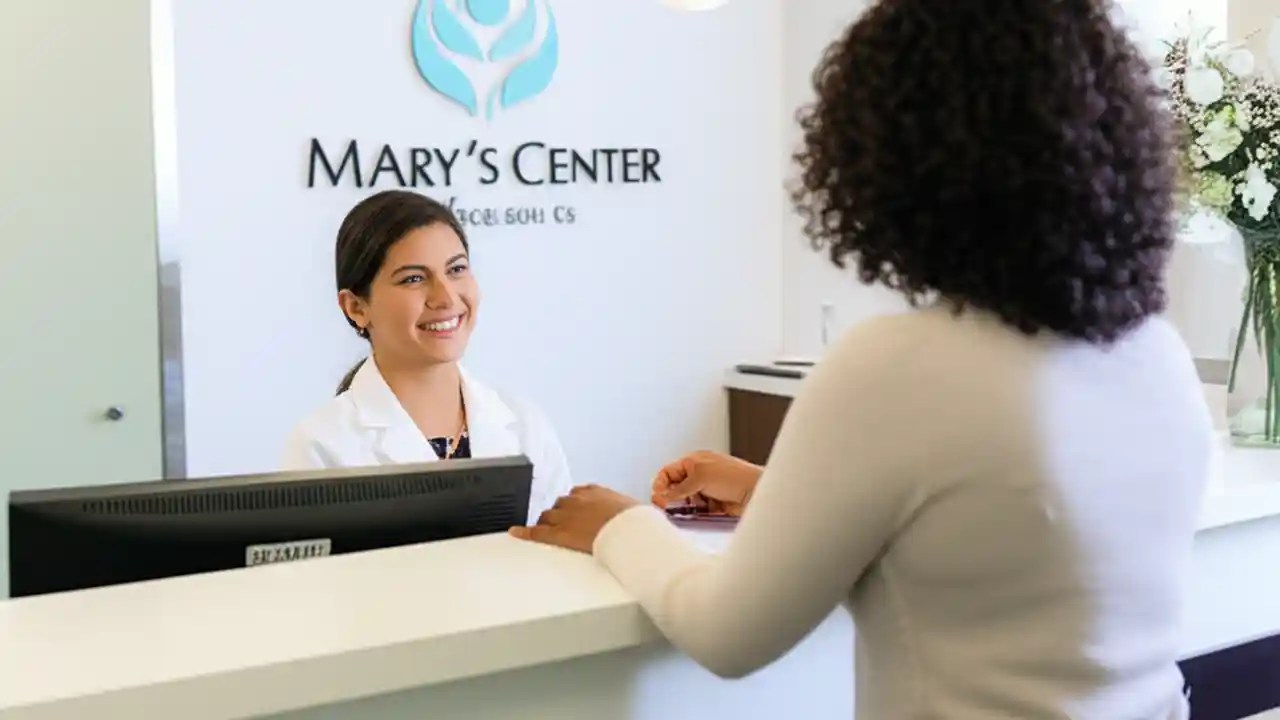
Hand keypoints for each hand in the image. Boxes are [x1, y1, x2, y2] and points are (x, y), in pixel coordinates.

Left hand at [509, 484, 641, 553]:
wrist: (629, 532)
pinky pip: (537, 532)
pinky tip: (515, 533)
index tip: (576, 509)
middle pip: (560, 504)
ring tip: (547, 531)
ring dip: (547, 522)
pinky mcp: (559, 534)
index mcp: (595, 492)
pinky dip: (524, 532)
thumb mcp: (636, 510)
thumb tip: (644, 518)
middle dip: (559, 513)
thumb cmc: (637, 523)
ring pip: (548, 516)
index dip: (575, 503)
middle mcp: (578, 500)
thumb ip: (630, 511)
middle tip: (562, 524)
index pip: (578, 494)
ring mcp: (566, 516)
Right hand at [651, 451, 762, 516]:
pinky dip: (694, 515)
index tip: (658, 498)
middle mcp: (698, 475)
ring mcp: (705, 490)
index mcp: (694, 461)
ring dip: (683, 509)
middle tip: (666, 509)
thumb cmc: (734, 476)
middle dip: (670, 499)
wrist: (756, 492)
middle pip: (674, 489)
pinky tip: (696, 516)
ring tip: (684, 513)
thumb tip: (663, 496)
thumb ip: (679, 488)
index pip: (668, 473)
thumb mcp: (700, 476)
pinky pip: (696, 512)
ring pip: (685, 503)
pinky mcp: (712, 505)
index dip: (660, 485)